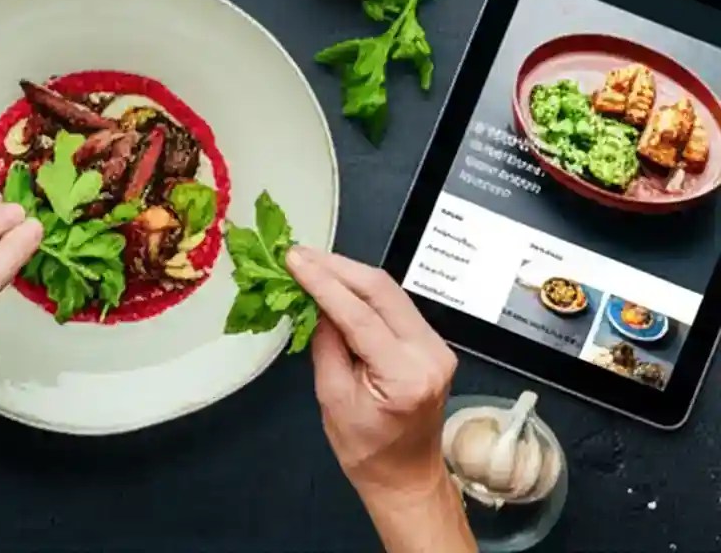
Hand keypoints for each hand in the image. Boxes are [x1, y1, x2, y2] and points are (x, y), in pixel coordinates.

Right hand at [286, 247, 457, 502]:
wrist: (407, 477)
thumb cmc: (367, 452)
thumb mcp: (333, 399)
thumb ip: (326, 345)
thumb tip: (315, 301)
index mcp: (406, 376)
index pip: (360, 314)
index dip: (324, 282)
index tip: (295, 260)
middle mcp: (431, 354)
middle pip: (382, 290)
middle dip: (337, 266)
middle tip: (299, 254)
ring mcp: (437, 347)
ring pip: (390, 293)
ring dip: (349, 275)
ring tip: (312, 264)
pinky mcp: (433, 344)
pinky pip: (395, 306)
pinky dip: (363, 292)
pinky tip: (337, 285)